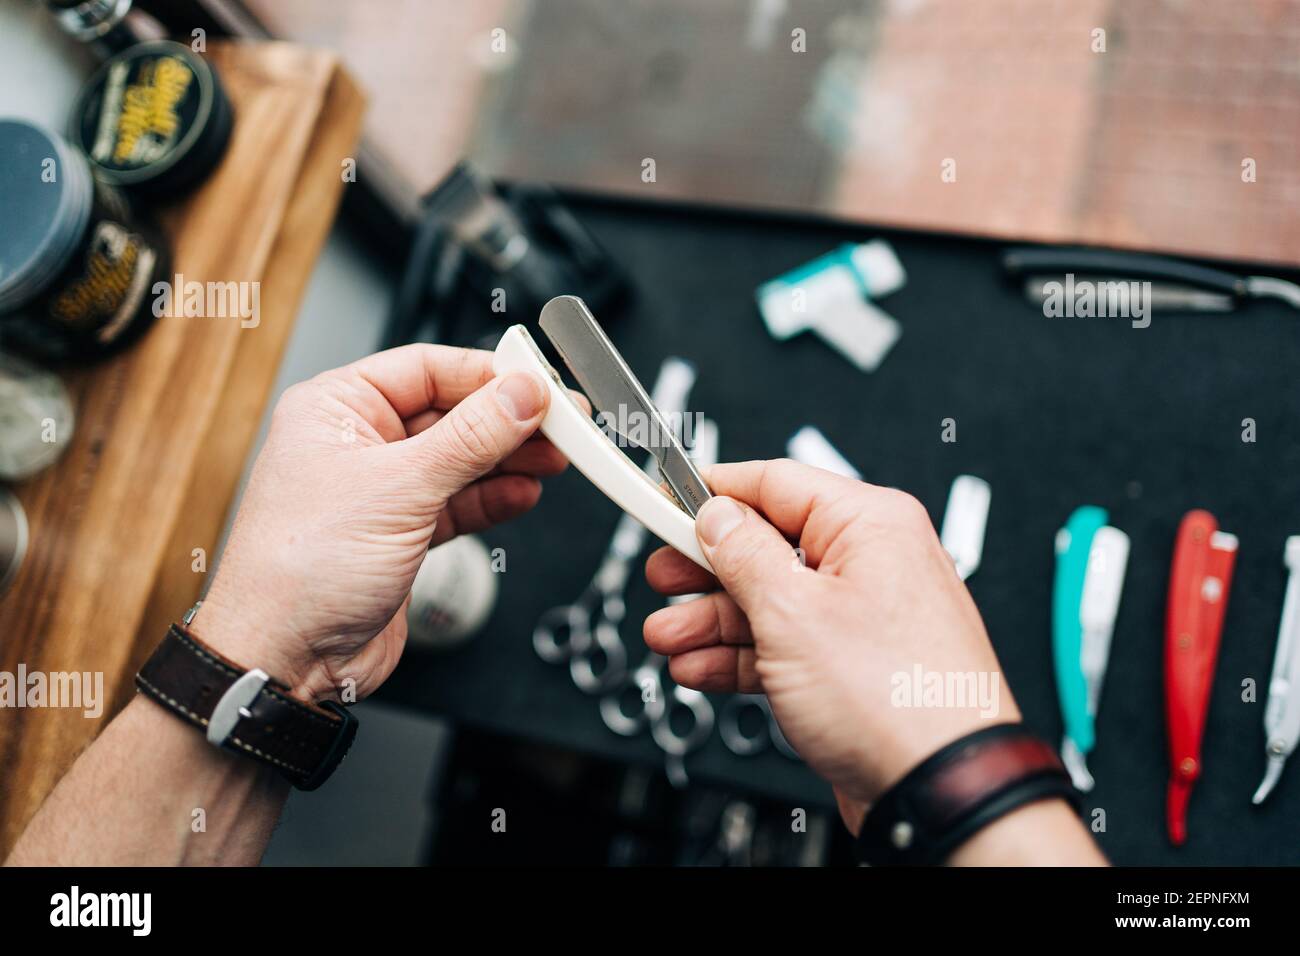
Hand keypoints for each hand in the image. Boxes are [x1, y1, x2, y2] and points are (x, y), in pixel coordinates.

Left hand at [195, 344, 567, 702]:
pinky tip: (523, 494)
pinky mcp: (402, 534)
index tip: (537, 382)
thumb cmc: (299, 571)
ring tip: (554, 459)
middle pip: (451, 413)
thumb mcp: (398, 489)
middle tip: (562, 423)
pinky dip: (493, 499)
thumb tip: (520, 394)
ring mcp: (381, 491)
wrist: (285, 660)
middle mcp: (356, 443)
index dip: (487, 374)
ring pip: (461, 460)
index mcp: (336, 408)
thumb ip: (470, 438)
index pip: (427, 368)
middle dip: (507, 421)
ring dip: (509, 461)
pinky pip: (459, 503)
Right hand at [644, 460, 1019, 828]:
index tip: (666, 499)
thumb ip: (745, 556)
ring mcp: (863, 617)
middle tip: (662, 575)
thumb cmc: (898, 700)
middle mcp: (872, 562)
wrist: (939, 788)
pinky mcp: (854, 666)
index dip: (713, 492)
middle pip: (767, 546)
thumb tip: (718, 517)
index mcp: (869, 525)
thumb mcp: (793, 613)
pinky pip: (786, 644)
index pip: (775, 483)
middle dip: (704, 569)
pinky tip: (700, 667)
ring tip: (667, 636)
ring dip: (712, 621)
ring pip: (771, 601)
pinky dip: (741, 656)